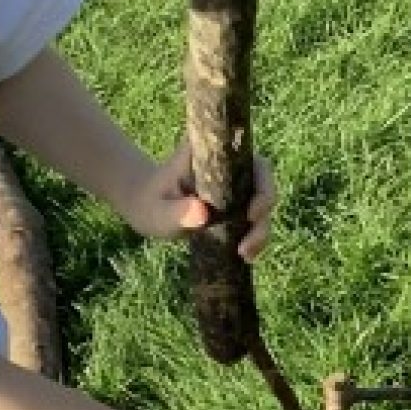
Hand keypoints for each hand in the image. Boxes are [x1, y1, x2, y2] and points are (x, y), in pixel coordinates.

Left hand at [127, 147, 276, 257]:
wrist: (148, 207)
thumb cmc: (150, 203)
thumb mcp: (157, 210)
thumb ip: (176, 211)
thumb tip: (203, 214)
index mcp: (211, 154)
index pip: (248, 156)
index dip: (262, 180)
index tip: (251, 210)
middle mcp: (230, 165)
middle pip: (262, 180)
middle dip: (263, 211)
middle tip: (247, 242)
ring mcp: (236, 185)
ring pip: (262, 203)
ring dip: (261, 230)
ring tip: (244, 254)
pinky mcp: (237, 204)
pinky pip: (256, 219)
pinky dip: (255, 237)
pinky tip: (245, 255)